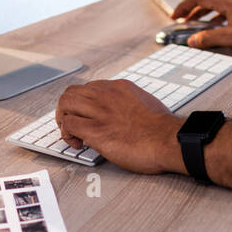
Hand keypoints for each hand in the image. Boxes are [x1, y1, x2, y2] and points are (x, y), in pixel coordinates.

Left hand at [55, 79, 179, 174]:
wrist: (167, 140)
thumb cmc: (161, 128)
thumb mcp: (146, 103)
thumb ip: (130, 103)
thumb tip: (125, 112)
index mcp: (120, 87)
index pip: (89, 87)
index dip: (83, 103)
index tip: (87, 115)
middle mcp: (106, 95)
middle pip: (71, 92)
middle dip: (67, 109)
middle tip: (72, 124)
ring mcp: (100, 111)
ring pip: (65, 104)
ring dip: (63, 120)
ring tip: (71, 134)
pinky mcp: (96, 131)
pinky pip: (68, 125)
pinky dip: (67, 135)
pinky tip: (78, 144)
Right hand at [169, 0, 231, 54]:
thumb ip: (210, 39)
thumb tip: (193, 40)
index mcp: (227, 2)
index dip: (184, 6)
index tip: (176, 16)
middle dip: (190, 4)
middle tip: (181, 15)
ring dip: (201, 9)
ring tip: (193, 21)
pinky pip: (222, 6)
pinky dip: (212, 13)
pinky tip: (212, 25)